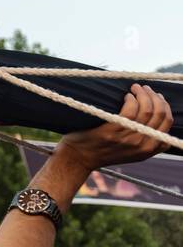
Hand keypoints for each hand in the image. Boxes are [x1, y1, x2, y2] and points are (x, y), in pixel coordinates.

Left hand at [56, 83, 173, 170]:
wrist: (79, 158)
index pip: (167, 123)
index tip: (157, 97)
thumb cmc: (103, 150)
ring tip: (135, 88)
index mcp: (149, 149)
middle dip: (155, 97)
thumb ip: (145, 138)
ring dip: (143, 94)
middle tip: (145, 88)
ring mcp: (127, 138)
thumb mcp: (131, 151)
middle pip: (159, 114)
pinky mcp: (112, 131)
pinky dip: (131, 99)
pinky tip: (126, 96)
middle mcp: (141, 145)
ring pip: (146, 110)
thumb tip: (156, 115)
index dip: (164, 106)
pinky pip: (129, 110)